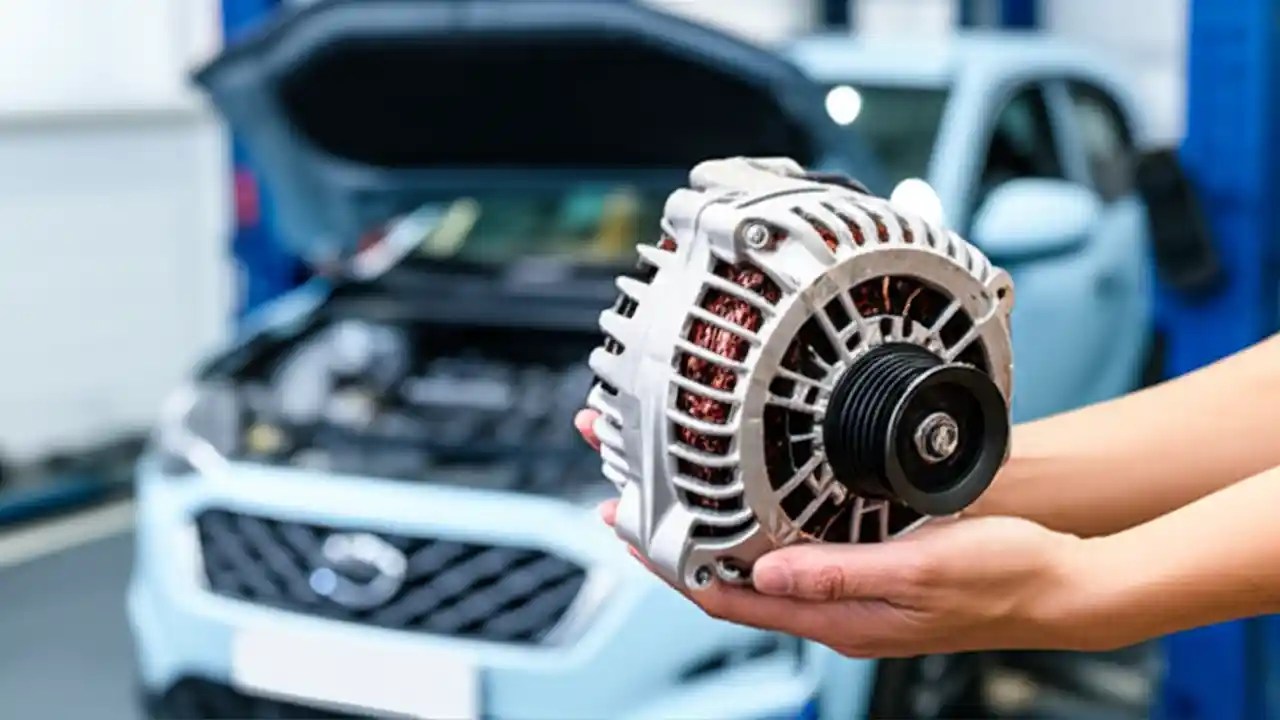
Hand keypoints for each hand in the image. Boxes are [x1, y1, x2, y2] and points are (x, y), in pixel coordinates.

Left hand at [573, 409, 1103, 657]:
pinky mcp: (869, 578)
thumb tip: (766, 576)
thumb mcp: (921, 568)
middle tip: (631, 510)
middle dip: (678, 551)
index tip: (633, 533)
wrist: (1061, 586)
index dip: (677, 569)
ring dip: (712, 543)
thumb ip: (841, 572)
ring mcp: (852, 598)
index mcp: (844, 619)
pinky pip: (794, 563)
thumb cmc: (1004, 577)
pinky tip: (749, 518)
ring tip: (671, 510)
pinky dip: (757, 539)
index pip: (735, 603)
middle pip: (734, 589)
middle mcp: (839, 614)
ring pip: (759, 575)